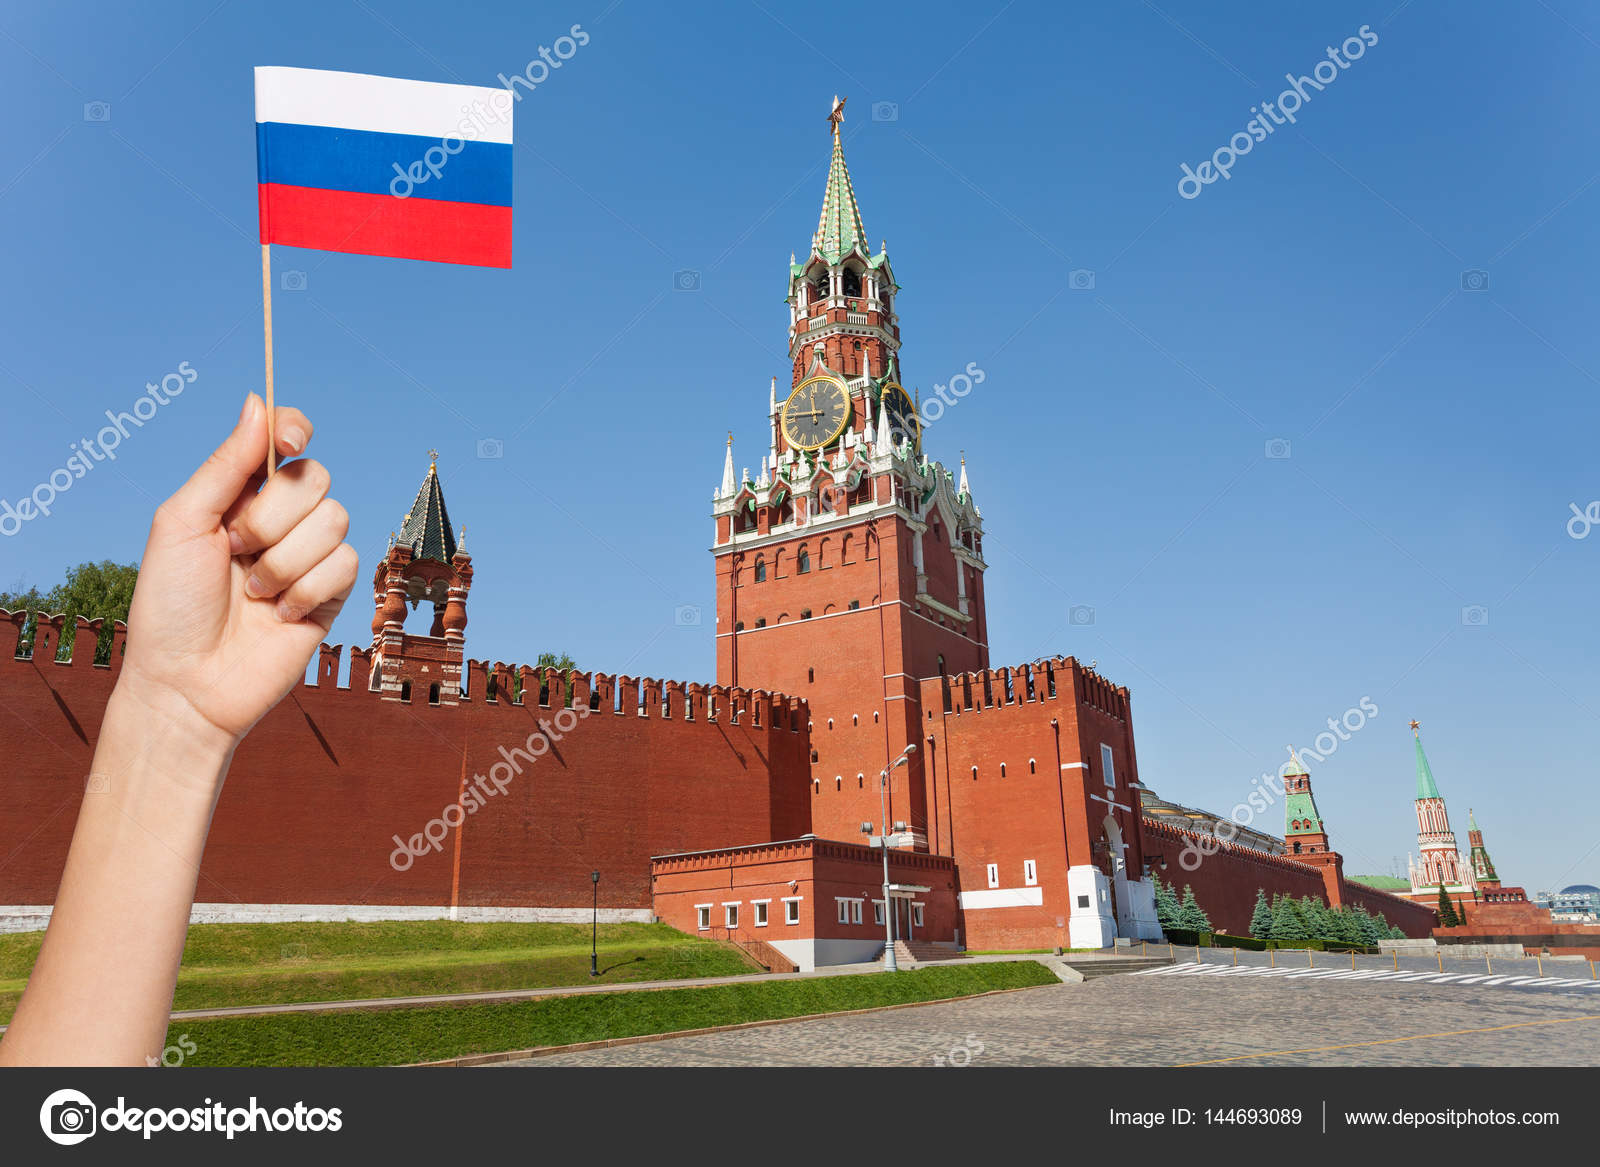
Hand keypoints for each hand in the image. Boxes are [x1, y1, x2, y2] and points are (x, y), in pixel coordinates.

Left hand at [118, 393, 358, 750]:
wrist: (189, 683)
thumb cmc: (170, 606)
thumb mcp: (183, 523)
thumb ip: (226, 465)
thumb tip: (258, 402)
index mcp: (239, 494)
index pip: (284, 438)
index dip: (293, 429)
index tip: (290, 439)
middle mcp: (279, 520)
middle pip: (315, 478)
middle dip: (272, 515)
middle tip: (235, 548)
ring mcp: (308, 556)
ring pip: (335, 520)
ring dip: (285, 560)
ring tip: (253, 593)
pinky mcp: (333, 594)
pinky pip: (348, 563)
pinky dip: (307, 589)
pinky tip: (279, 614)